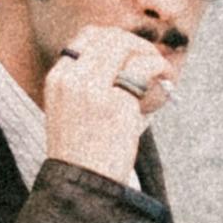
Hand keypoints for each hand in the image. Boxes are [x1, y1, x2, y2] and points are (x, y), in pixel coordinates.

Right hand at [40, 26, 171, 180]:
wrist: (82, 184)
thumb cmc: (84, 153)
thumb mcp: (74, 111)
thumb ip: (93, 83)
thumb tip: (132, 59)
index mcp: (57, 79)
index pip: (86, 37)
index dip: (114, 38)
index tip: (130, 51)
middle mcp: (71, 79)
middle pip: (108, 37)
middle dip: (134, 42)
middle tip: (149, 57)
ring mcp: (92, 90)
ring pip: (124, 46)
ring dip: (147, 52)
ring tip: (158, 70)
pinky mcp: (116, 103)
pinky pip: (143, 68)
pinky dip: (159, 67)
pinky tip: (165, 79)